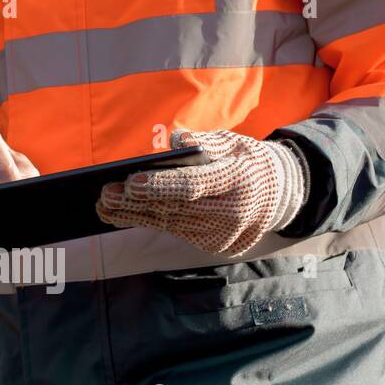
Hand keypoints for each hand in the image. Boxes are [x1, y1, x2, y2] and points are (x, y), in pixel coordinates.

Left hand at [96, 128, 307, 256]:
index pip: (194, 185)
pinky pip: (176, 232)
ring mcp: (224, 234)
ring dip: (134, 216)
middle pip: (176, 208)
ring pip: (170, 224)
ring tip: (104, 207)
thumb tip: (177, 139)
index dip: (161, 186)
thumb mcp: (233, 142)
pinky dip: (149, 223)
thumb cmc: (248, 160)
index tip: (130, 183)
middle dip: (137, 203)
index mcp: (239, 180)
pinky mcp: (214, 245)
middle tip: (105, 194)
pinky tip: (123, 216)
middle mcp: (232, 213)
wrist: (280, 194)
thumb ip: (204, 141)